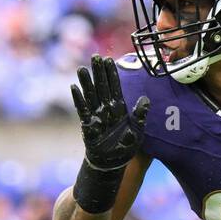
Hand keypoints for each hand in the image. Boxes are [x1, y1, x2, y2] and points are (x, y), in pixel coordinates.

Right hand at [71, 55, 149, 171]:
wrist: (113, 162)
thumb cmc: (125, 146)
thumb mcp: (138, 131)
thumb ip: (140, 115)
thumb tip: (146, 99)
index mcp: (119, 108)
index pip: (115, 87)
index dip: (112, 74)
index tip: (109, 60)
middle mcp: (106, 109)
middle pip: (102, 87)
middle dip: (99, 73)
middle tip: (95, 57)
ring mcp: (96, 116)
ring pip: (91, 96)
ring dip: (87, 83)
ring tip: (82, 69)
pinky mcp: (88, 125)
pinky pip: (83, 110)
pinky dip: (79, 100)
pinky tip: (74, 88)